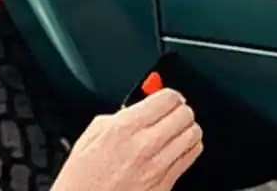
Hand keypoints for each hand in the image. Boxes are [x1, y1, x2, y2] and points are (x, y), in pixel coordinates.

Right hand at [52, 89, 202, 190]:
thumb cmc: (83, 178)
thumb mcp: (91, 136)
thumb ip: (118, 117)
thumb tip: (137, 108)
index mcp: (125, 128)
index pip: (167, 98)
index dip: (170, 95)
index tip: (168, 97)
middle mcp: (145, 145)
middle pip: (184, 114)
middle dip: (180, 109)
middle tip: (173, 112)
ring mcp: (158, 166)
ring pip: (193, 134)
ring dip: (187, 128)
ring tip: (178, 129)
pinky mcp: (166, 183)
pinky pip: (191, 156)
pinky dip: (189, 148)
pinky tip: (179, 147)